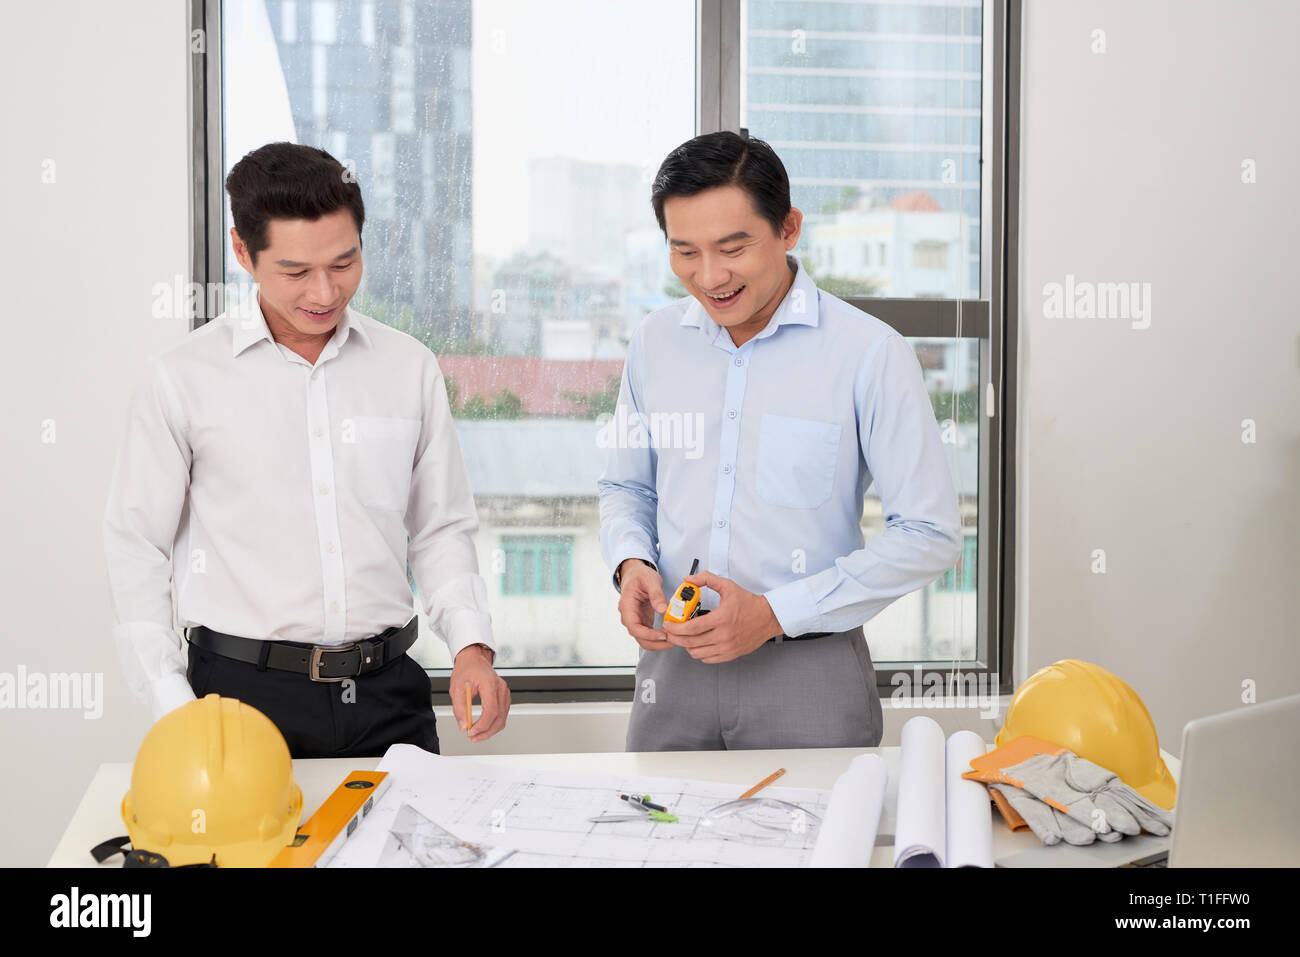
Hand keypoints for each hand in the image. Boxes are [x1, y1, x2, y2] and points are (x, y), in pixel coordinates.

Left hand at [450, 643, 509, 742]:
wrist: (474, 659)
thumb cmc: (466, 670)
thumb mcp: (457, 689)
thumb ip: (459, 709)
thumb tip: (463, 726)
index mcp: (490, 684)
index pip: (491, 710)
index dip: (482, 725)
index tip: (471, 732)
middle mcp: (501, 688)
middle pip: (499, 717)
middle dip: (486, 732)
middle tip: (473, 737)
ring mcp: (505, 692)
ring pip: (502, 718)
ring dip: (490, 730)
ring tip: (476, 734)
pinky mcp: (504, 696)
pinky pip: (502, 714)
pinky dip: (493, 723)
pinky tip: (483, 726)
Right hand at [617, 558, 671, 650]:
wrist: (635, 574)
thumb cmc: (640, 576)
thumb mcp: (650, 580)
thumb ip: (656, 594)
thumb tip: (662, 609)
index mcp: (627, 606)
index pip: (634, 627)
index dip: (648, 635)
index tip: (663, 635)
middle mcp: (629, 616)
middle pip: (640, 637)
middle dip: (656, 643)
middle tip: (673, 640)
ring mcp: (636, 620)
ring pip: (645, 640)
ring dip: (659, 643)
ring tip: (674, 639)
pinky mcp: (643, 622)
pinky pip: (650, 635)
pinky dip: (660, 638)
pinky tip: (671, 636)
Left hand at [661, 570, 782, 662]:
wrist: (768, 618)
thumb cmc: (749, 603)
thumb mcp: (728, 586)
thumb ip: (706, 579)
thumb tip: (688, 579)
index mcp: (722, 619)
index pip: (692, 628)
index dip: (676, 628)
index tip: (668, 624)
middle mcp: (724, 636)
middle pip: (690, 642)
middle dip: (675, 638)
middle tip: (670, 632)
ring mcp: (727, 647)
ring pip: (697, 653)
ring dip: (686, 645)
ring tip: (684, 637)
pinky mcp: (731, 654)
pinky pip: (708, 658)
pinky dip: (698, 652)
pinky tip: (698, 643)